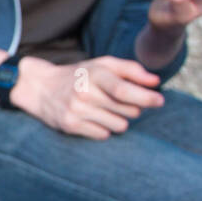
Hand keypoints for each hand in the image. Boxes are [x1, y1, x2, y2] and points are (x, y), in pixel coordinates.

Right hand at [10, 55, 163, 139]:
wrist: (41, 87)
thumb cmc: (79, 75)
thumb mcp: (102, 65)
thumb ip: (131, 70)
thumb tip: (155, 81)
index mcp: (94, 74)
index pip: (123, 90)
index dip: (146, 97)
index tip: (160, 101)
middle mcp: (84, 93)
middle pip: (128, 110)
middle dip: (133, 108)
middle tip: (120, 102)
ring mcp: (76, 111)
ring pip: (119, 125)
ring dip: (120, 120)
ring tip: (106, 110)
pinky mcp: (70, 126)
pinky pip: (104, 135)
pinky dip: (104, 129)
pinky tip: (94, 118)